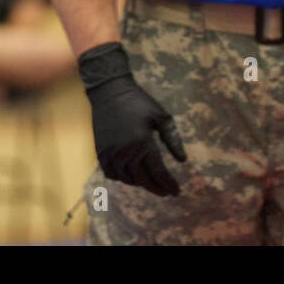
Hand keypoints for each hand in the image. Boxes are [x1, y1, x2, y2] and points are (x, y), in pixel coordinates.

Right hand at [79, 42, 185, 195]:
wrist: (110, 92)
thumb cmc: (139, 102)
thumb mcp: (161, 116)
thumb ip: (173, 139)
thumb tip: (183, 161)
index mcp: (143, 142)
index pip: (158, 172)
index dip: (168, 183)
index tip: (176, 191)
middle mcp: (125, 152)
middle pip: (143, 180)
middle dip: (157, 188)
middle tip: (166, 191)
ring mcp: (111, 154)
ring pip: (128, 179)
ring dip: (141, 184)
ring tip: (151, 183)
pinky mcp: (100, 153)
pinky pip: (112, 174)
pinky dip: (123, 179)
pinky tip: (132, 177)